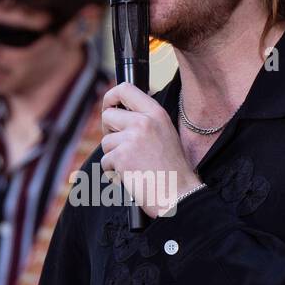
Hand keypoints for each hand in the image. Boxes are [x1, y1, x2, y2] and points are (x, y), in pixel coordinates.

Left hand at [100, 83, 200, 218]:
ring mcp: (131, 139)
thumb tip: (118, 113)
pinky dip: (113, 172)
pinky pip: (105, 161)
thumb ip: (145, 120)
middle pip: (108, 115)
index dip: (111, 97)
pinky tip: (131, 176)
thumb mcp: (165, 134)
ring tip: (134, 166)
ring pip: (106, 142)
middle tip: (120, 145)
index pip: (125, 89)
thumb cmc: (172, 170)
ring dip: (114, 156)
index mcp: (156, 113)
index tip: (108, 107)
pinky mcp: (121, 157)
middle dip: (109, 131)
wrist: (178, 195)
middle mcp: (143, 122)